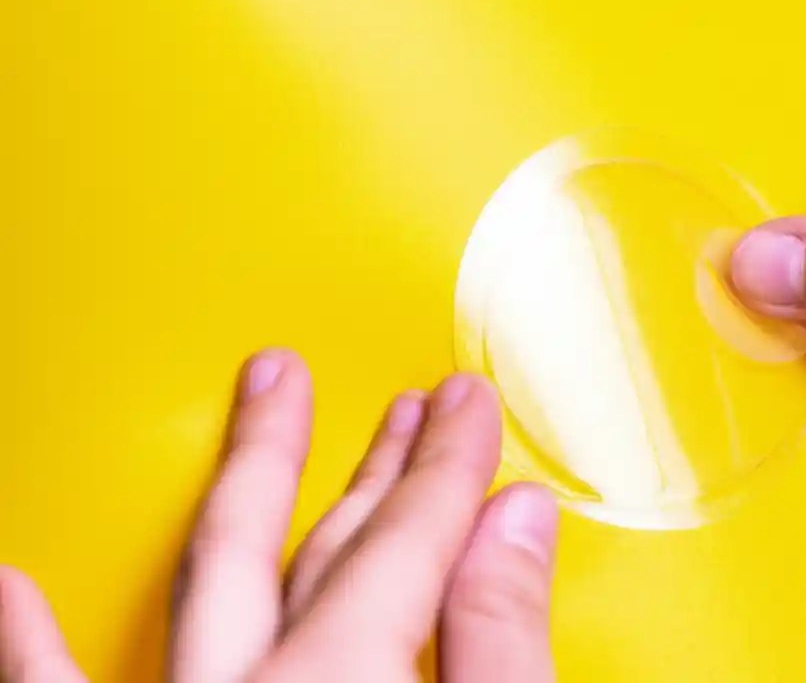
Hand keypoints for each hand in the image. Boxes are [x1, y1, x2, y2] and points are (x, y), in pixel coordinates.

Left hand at [0, 350, 558, 681]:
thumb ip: (501, 641)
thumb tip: (516, 526)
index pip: (407, 540)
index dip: (448, 465)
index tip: (469, 407)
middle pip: (320, 545)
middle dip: (377, 463)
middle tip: (410, 400)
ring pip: (207, 577)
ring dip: (240, 482)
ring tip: (264, 400)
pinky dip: (27, 643)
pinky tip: (9, 585)